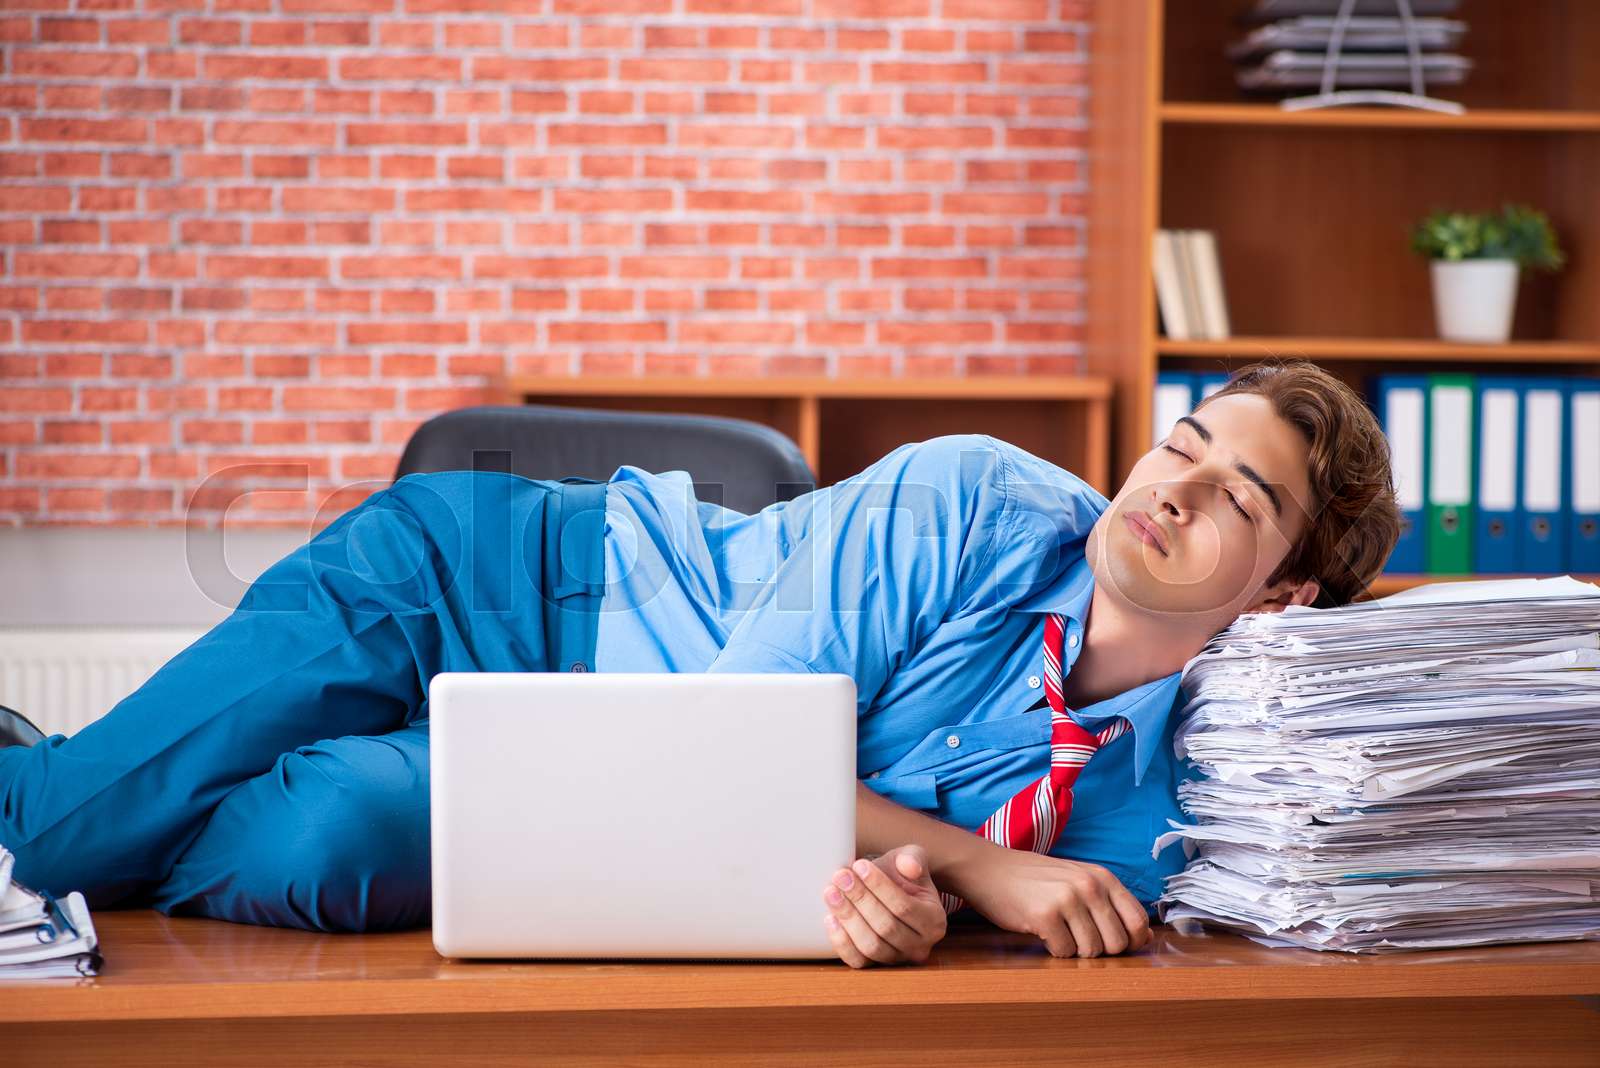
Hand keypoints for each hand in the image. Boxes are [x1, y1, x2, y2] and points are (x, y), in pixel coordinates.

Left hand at [820, 843, 946, 967]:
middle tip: (840, 877)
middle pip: (886, 927)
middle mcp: (920, 946)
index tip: (859, 865)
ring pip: (871, 945)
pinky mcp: (876, 967)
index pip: (904, 906)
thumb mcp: (911, 858)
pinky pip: (858, 961)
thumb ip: (913, 857)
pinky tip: (830, 918)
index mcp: (934, 920)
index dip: (879, 886)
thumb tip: (909, 866)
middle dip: (860, 899)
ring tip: (831, 892)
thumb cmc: (901, 876)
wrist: (891, 892)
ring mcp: (898, 960)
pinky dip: (842, 942)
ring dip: (848, 918)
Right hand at [956, 847, 1150, 958]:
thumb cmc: (1036, 879)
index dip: (1131, 942)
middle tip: (1077, 938)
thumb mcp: (1079, 881)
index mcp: (1103, 877)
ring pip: (1091, 951)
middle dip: (1100, 950)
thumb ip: (1112, 905)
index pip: (1138, 922)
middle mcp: (1089, 886)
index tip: (1112, 943)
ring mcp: (1067, 899)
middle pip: (1117, 943)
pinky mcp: (1045, 915)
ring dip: (1075, 950)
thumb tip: (1146, 936)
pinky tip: (1043, 933)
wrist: (989, 869)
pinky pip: (1064, 953)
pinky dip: (1054, 950)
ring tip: (1058, 932)